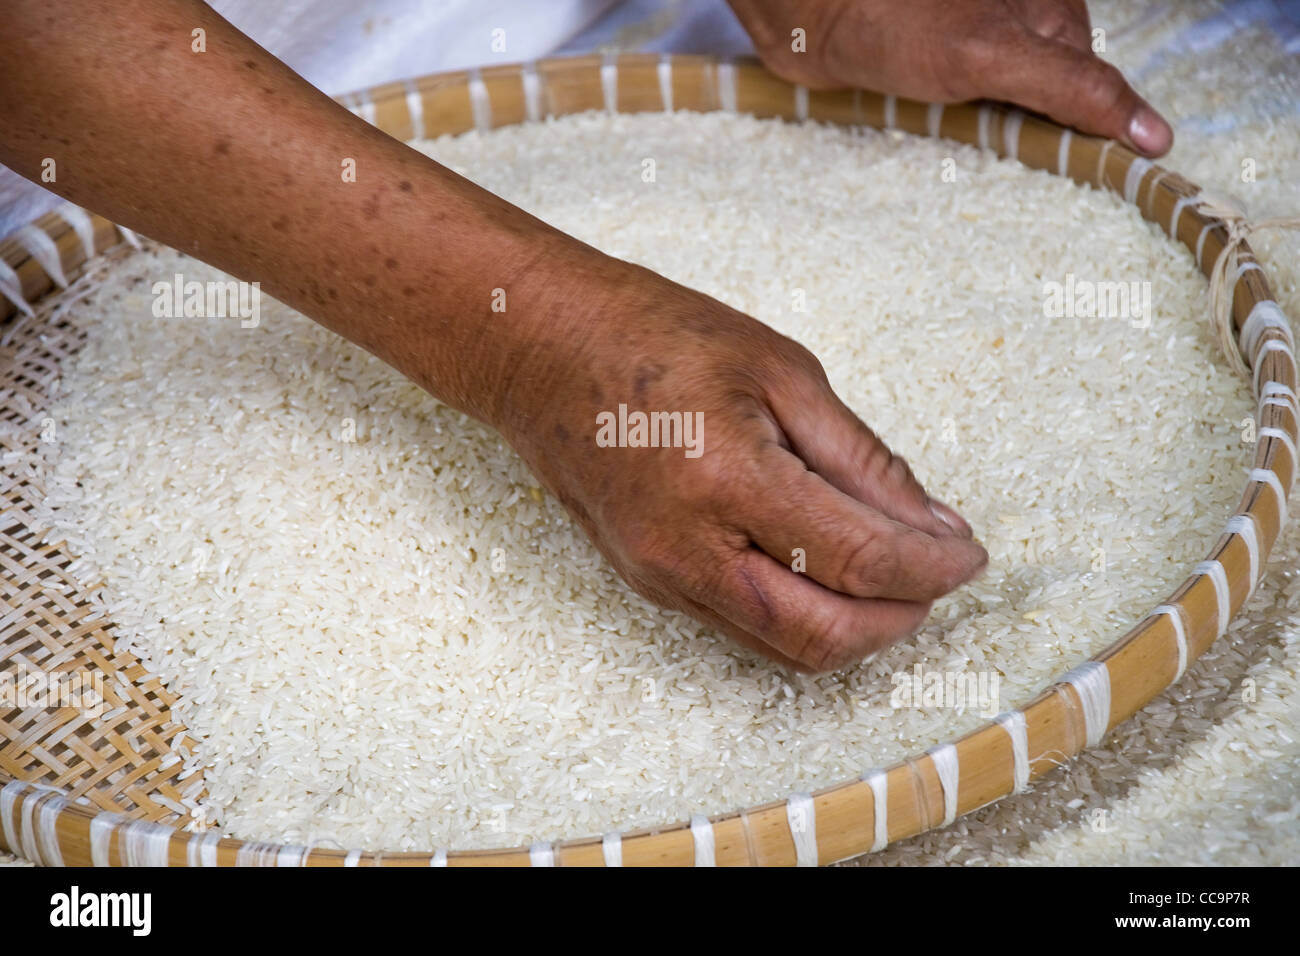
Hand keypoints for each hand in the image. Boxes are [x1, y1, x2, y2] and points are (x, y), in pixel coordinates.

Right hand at [496, 252, 987, 672]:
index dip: (931, 568)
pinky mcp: (650, 584)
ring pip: (785, 648)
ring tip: (889, 572)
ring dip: (855, 627)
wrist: (541, 352)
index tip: (970, 554)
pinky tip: (826, 568)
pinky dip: (804, 614)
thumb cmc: (658, 338)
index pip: (858, 560)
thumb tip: (933, 526)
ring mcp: (662, 576)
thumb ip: (862, 459)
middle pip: (824, 635)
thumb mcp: (781, 371)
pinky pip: (745, 628)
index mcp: (727, 479)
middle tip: (936, 572)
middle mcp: (688, 548)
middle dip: (901, 617)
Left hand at [728, 0, 1172, 155]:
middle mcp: (1017, 23)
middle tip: (1000, 164)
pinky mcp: (930, 73)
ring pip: (999, 116)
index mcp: (1048, 11)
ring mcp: (971, 48)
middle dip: (1024, 139)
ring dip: (984, 146)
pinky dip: (948, 142)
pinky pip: (956, 120)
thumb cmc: (893, 18)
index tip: (1083, 188)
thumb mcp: (993, 56)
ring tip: (958, 151)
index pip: (1088, 88)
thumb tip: (1153, 135)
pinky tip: (931, 145)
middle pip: (1043, 104)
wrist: (804, 11)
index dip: (1081, 136)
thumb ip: (1073, 90)